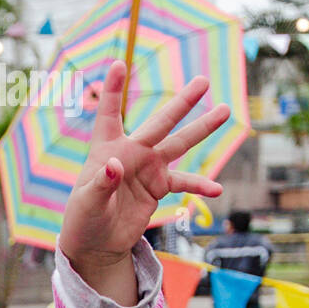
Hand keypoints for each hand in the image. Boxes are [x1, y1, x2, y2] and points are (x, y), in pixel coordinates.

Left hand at [58, 61, 229, 274]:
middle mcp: (132, 153)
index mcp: (107, 150)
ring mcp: (148, 168)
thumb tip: (114, 165)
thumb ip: (101, 184)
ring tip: (224, 111)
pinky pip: (184, 183)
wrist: (97, 243)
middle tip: (202, 81)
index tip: (118, 64)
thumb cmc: (84, 220)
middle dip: (181, 104)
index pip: (110, 115)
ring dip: (201, 129)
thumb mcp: (87, 203)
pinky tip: (217, 190)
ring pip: (179, 144)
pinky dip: (200, 186)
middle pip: (159, 124)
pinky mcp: (159, 187)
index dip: (113, 91)